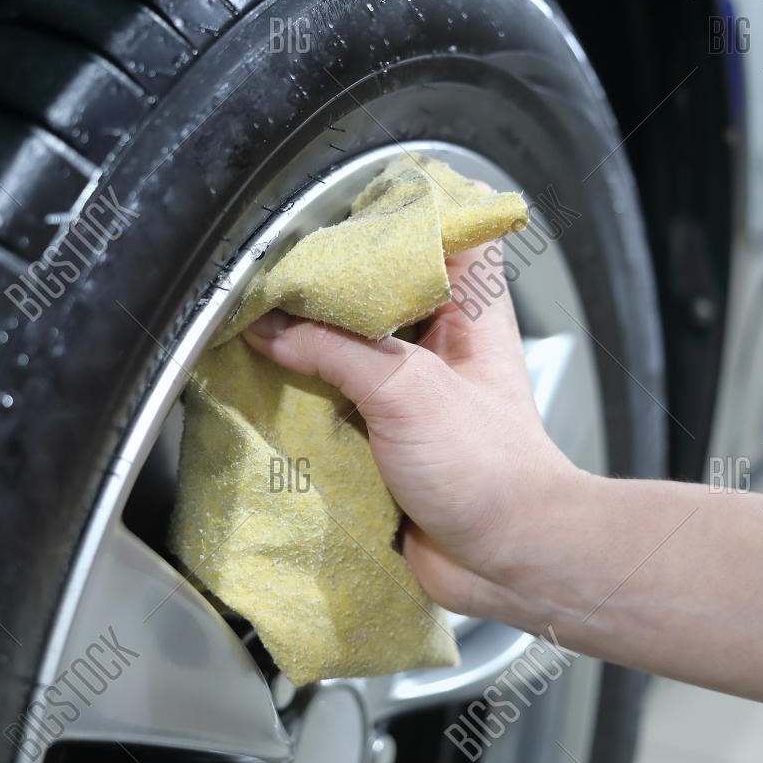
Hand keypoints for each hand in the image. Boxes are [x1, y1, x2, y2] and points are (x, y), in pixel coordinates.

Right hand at [243, 241, 584, 616]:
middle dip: (329, 281)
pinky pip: (337, 401)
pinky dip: (305, 394)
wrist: (506, 559)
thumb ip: (335, 350)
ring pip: (352, 345)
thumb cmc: (487, 469)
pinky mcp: (386, 436)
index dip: (400, 208)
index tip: (343, 203)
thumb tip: (270, 326)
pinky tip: (265, 382)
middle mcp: (441, 341)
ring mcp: (412, 389)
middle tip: (276, 268)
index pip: (444, 229)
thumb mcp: (405, 390)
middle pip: (381, 288)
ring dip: (309, 341)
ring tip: (256, 320)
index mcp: (470, 309)